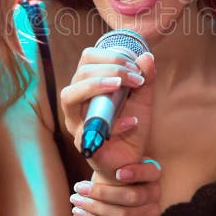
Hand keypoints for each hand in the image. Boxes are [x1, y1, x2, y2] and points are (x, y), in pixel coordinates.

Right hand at [61, 49, 155, 180]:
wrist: (130, 159)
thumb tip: (146, 56)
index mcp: (89, 86)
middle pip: (79, 74)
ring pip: (69, 96)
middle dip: (110, 69)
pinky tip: (132, 121)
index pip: (87, 59)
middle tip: (134, 77)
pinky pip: (88, 129)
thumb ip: (145, 78)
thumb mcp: (143, 99)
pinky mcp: (82, 142)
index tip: (135, 66)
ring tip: (121, 86)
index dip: (111, 57)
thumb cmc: (131, 124)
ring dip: (96, 86)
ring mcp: (76, 122)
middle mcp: (76, 102)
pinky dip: (113, 123)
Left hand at [70, 159, 162, 215]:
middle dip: (101, 193)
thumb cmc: (116, 182)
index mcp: (153, 172)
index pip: (150, 172)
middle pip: (132, 196)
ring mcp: (153, 213)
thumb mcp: (116, 168)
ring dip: (94, 208)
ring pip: (122, 215)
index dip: (136, 173)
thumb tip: (88, 143)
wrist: (125, 212)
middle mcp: (155, 193)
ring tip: (75, 201)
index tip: (118, 173)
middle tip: (78, 188)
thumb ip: (110, 159)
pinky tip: (81, 214)